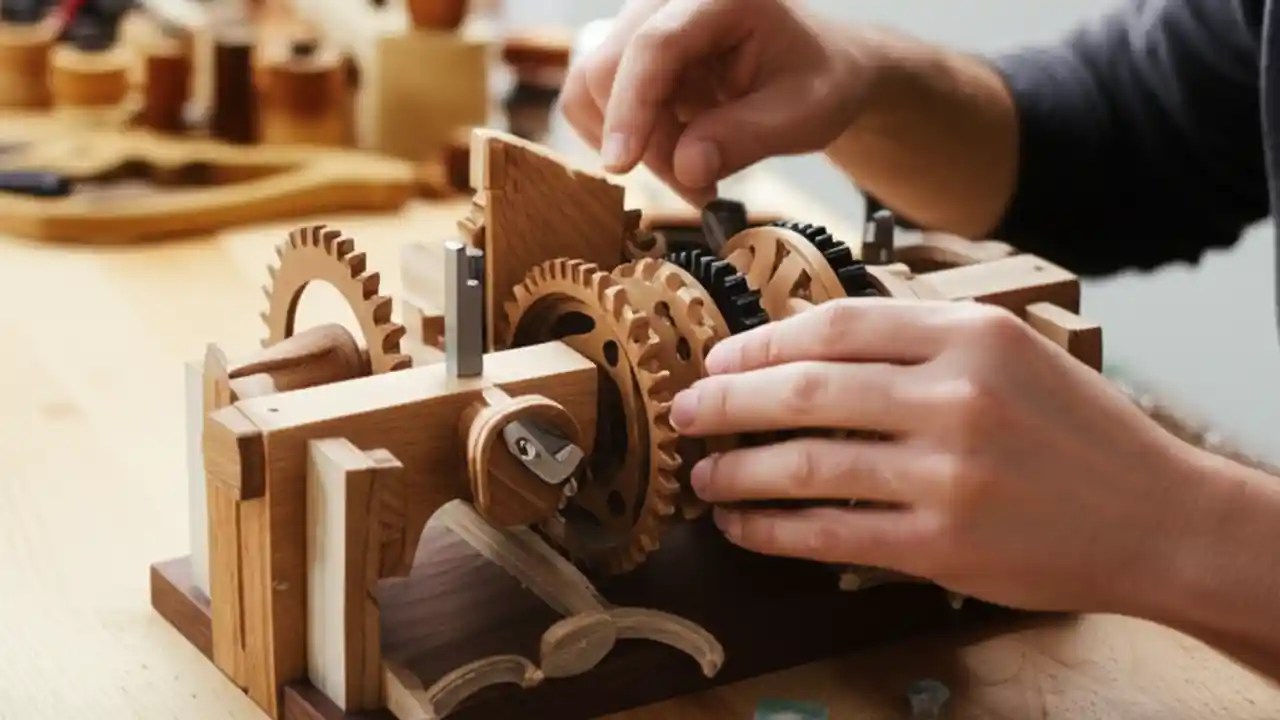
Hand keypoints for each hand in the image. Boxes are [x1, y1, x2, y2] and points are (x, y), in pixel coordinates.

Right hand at [560, 0, 874, 204]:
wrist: (821, 67)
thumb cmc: (819, 81)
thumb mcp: (804, 115)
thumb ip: (746, 138)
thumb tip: (686, 170)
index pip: (655, 45)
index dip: (631, 107)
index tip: (620, 166)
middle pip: (608, 66)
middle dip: (640, 140)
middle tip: (697, 187)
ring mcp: (644, 18)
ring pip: (593, 86)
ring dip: (634, 142)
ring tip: (694, 169)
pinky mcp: (630, 47)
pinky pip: (597, 97)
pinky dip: (628, 136)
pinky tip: (676, 149)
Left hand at [671, 298, 1207, 613]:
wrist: (1157, 517)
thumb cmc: (1077, 431)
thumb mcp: (1012, 353)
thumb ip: (921, 340)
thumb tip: (808, 342)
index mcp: (971, 336)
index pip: (836, 325)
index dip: (761, 343)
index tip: (718, 360)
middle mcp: (956, 397)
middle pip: (804, 391)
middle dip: (725, 403)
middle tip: (684, 412)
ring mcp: (948, 474)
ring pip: (805, 464)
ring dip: (737, 472)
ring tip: (704, 476)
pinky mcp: (942, 544)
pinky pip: (829, 533)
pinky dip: (772, 530)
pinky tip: (743, 526)